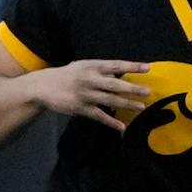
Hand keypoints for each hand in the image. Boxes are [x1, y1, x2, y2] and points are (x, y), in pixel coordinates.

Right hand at [28, 59, 150, 129]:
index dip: (132, 66)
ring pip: (110, 100)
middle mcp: (89, 79)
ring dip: (127, 104)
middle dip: (133, 89)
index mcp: (92, 66)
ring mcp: (85, 95)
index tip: (147, 68)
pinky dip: (111, 122)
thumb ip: (101, 71)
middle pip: (115, 84)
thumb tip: (120, 76)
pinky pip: (99, 116)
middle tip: (148, 92)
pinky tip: (122, 126)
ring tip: (141, 107)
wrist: (43, 86)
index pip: (116, 65)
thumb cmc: (68, 75)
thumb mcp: (83, 67)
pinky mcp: (80, 108)